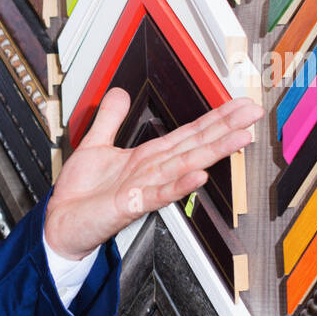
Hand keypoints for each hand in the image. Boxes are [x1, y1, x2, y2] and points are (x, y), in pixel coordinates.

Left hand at [43, 88, 263, 259]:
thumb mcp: (94, 146)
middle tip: (255, 114)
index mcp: (147, 157)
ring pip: (185, 166)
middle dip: (225, 128)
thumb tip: (118, 91)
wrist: (61, 224)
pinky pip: (159, 194)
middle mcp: (151, 171)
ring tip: (241, 138)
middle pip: (195, 145)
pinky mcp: (131, 205)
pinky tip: (199, 176)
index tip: (240, 104)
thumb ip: (109, 119)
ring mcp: (145, 188)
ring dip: (213, 152)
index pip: (188, 133)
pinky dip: (179, 186)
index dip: (214, 118)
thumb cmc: (81, 194)